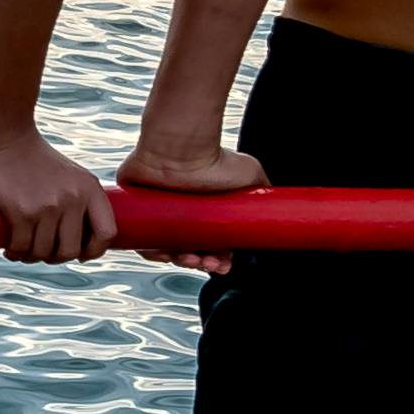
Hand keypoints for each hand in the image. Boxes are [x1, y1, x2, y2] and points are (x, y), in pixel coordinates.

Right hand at [0, 127, 113, 263]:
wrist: (6, 135)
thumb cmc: (35, 157)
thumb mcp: (71, 176)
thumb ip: (80, 201)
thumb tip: (80, 241)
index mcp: (90, 189)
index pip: (107, 233)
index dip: (94, 251)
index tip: (80, 253)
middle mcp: (73, 199)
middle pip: (71, 250)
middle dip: (56, 257)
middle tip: (43, 250)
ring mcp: (48, 207)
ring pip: (43, 252)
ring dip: (31, 257)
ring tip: (23, 249)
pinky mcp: (21, 212)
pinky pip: (21, 247)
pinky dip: (14, 253)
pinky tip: (11, 249)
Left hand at [115, 127, 261, 275]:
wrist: (182, 148)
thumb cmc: (216, 159)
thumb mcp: (251, 175)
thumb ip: (262, 192)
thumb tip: (278, 207)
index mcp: (204, 212)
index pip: (210, 245)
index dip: (217, 259)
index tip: (225, 264)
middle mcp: (181, 214)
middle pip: (188, 250)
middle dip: (202, 263)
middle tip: (210, 264)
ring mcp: (158, 212)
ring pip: (166, 249)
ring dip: (180, 260)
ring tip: (194, 260)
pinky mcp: (135, 209)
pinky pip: (141, 239)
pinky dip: (152, 251)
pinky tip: (167, 254)